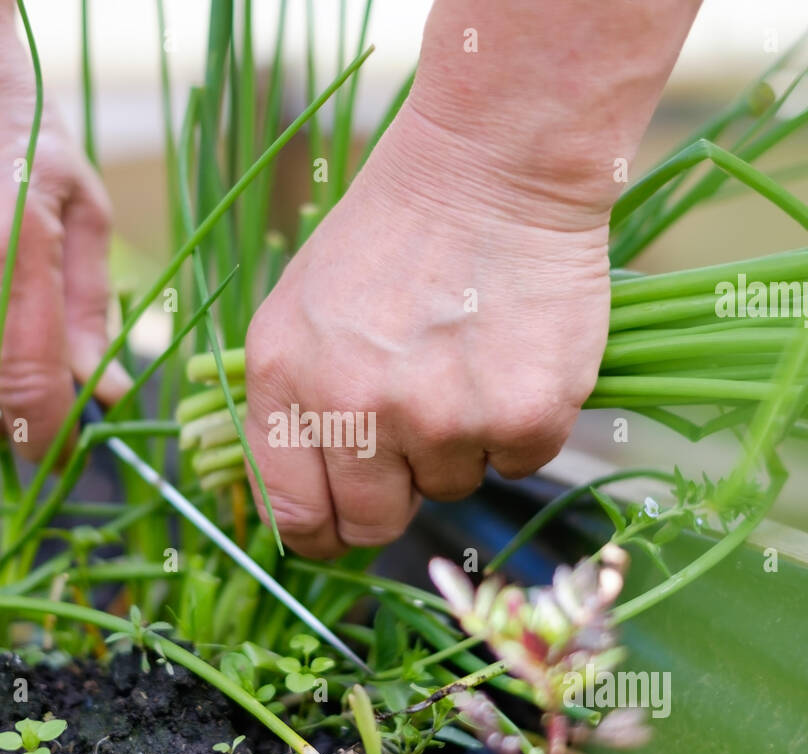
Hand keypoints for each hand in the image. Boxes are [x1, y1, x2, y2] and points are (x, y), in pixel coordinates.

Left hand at [244, 105, 611, 558]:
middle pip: (373, 521)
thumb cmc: (393, 236)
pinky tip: (510, 355)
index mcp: (286, 380)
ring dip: (460, 442)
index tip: (342, 532)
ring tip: (466, 357)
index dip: (322, 533)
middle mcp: (354, 407)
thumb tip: (305, 506)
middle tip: (417, 441)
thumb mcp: (301, 312)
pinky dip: (520, 424)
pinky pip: (518, 463)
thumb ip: (293, 407)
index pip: (295, 513)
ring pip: (451, 486)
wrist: (493, 167)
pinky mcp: (521, 416)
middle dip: (395, 497)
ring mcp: (440, 417)